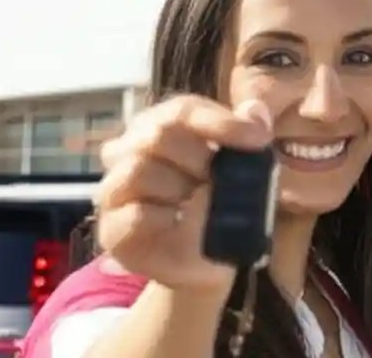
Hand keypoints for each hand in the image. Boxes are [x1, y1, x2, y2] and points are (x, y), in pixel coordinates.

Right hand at [93, 95, 272, 295]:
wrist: (214, 261)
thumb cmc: (227, 204)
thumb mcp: (250, 169)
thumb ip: (250, 136)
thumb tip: (255, 109)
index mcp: (165, 125)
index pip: (183, 110)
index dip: (221, 121)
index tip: (259, 138)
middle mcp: (132, 148)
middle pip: (158, 134)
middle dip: (202, 159)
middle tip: (224, 182)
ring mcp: (116, 187)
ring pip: (140, 170)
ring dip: (182, 189)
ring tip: (202, 204)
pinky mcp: (112, 228)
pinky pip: (134, 214)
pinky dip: (167, 219)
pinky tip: (184, 225)